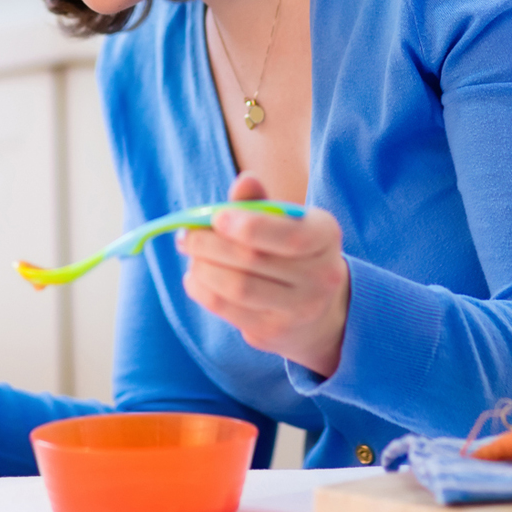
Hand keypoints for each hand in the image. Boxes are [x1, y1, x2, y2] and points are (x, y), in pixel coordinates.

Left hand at [177, 172, 350, 376]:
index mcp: (325, 235)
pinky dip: (202, 290)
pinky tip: (195, 277)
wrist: (318, 311)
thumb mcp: (284, 222)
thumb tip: (244, 180)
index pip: (289, 235)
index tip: (216, 218)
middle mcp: (322, 275)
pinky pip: (227, 309)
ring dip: (202, 267)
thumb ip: (259, 203)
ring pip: (237, 287)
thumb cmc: (290, 252)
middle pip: (253, 260)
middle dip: (209, 245)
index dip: (248, 225)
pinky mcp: (274, 331)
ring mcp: (300, 309)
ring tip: (190, 255)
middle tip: (185, 235)